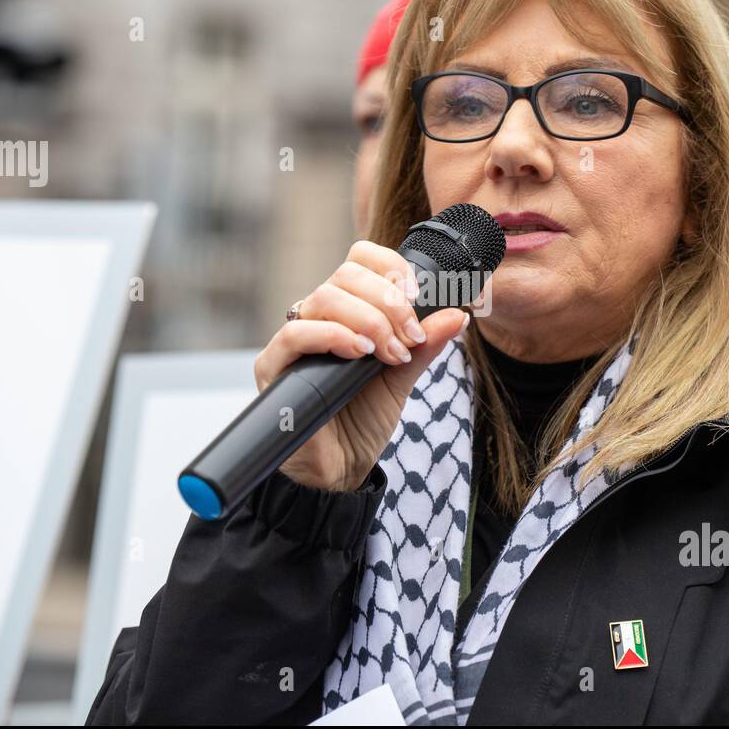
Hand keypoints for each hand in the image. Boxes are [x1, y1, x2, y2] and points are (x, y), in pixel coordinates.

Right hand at [254, 240, 469, 490]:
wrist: (341, 468)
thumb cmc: (364, 418)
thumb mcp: (402, 376)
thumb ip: (424, 345)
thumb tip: (456, 315)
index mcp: (346, 309)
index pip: (360, 260)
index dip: (390, 267)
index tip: (417, 296)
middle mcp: (316, 316)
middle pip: (346, 275)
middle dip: (388, 302)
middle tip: (409, 338)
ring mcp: (293, 339)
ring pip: (324, 298)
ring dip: (369, 321)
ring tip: (390, 353)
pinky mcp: (272, 366)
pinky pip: (295, 333)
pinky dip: (332, 336)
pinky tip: (359, 353)